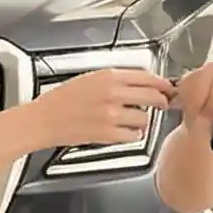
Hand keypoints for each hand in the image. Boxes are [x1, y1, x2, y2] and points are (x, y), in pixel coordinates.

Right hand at [28, 68, 173, 147]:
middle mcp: (113, 94)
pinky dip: (133, 135)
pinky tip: (125, 131)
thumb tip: (139, 82)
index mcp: (108, 77)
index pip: (147, 77)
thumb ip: (115, 79)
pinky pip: (134, 136)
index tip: (168, 87)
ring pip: (145, 118)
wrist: (44, 119)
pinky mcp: (108, 134)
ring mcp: (112, 115)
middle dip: (162, 101)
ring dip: (143, 120)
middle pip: (153, 97)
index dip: (162, 83)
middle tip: (163, 104)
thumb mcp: (89, 79)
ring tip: (133, 120)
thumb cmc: (62, 100)